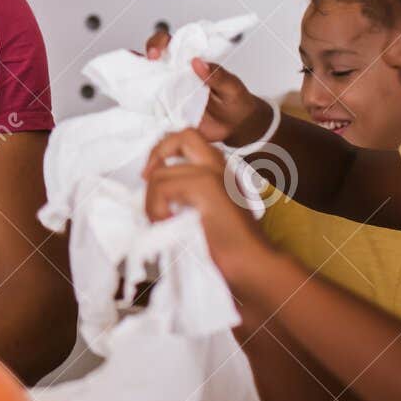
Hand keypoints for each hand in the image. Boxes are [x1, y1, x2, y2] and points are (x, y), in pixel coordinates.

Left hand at [141, 129, 269, 290]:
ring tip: (162, 221)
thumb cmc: (229, 246)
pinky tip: (167, 224)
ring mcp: (214, 174)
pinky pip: (163, 187)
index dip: (164, 151)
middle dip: (156, 156)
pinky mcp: (207, 188)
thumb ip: (185, 195)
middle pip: (181, 136)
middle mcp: (219, 167)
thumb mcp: (203, 212)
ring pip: (161, 172)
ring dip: (151, 200)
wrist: (254, 264)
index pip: (187, 140)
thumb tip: (152, 188)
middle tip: (147, 184)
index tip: (151, 176)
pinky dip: (156, 208)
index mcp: (219, 171)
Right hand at [142, 31, 270, 144]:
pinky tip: (138, 109)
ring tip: (131, 88)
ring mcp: (170, 95)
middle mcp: (176, 76)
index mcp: (190, 63)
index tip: (157, 52)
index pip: (170, 44)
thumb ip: (218, 74)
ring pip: (146, 85)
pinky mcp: (169, 113)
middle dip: (139, 61)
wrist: (238, 126)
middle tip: (144, 70)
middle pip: (149, 62)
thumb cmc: (236, 101)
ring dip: (136, 84)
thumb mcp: (233, 87)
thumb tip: (198, 62)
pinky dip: (142, 108)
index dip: (159, 43)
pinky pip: (151, 109)